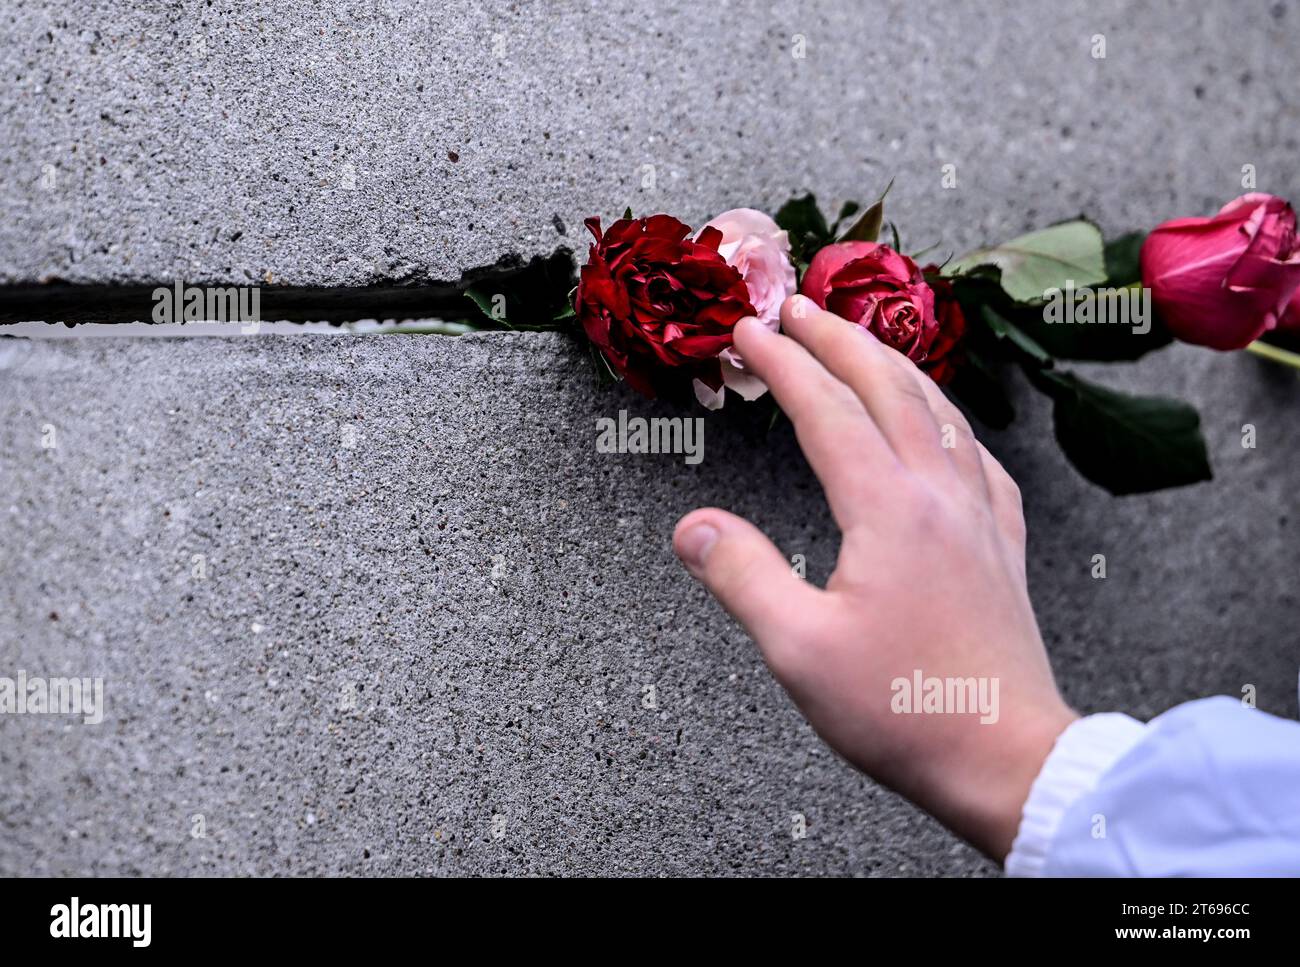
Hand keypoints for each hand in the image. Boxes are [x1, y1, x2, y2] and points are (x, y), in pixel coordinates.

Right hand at [673, 295, 1076, 861]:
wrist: (1006, 759)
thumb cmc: (904, 710)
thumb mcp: (799, 649)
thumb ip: (740, 576)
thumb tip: (692, 527)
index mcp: (889, 510)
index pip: (826, 410)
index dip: (783, 364)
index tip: (749, 333)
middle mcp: (940, 497)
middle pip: (887, 387)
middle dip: (837, 338)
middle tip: (796, 308)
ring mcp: (979, 517)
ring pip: (939, 411)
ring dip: (893, 364)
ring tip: (860, 341)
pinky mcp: (1001, 546)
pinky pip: (977, 455)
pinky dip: (947, 418)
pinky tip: (942, 427)